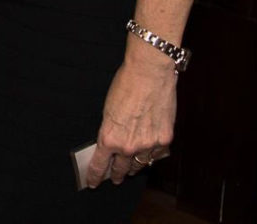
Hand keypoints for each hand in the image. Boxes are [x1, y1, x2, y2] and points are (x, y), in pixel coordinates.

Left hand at [83, 50, 176, 187]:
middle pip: (121, 169)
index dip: (95, 176)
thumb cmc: (125, 85)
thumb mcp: (107, 109)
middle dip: (116, 175)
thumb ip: (110, 130)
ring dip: (134, 167)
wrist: (149, 74)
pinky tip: (149, 155)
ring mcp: (148, 145)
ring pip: (140, 164)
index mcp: (109, 138)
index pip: (100, 165)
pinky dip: (152, 155)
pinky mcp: (164, 139)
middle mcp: (128, 146)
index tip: (92, 183)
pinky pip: (157, 154)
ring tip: (131, 169)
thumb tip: (110, 142)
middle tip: (114, 179)